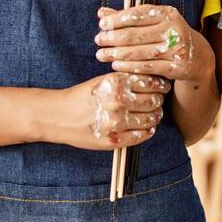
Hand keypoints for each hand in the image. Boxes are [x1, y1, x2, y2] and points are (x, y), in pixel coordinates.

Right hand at [44, 72, 170, 150]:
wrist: (58, 116)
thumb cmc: (82, 96)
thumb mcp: (104, 80)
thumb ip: (128, 80)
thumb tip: (157, 82)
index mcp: (116, 82)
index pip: (152, 83)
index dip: (161, 86)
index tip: (163, 88)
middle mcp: (118, 101)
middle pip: (154, 101)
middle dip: (158, 101)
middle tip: (157, 101)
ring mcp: (116, 123)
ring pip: (151, 119)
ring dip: (155, 117)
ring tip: (153, 114)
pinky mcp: (114, 140)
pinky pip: (141, 136)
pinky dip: (148, 131)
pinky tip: (147, 127)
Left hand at [94, 5, 213, 83]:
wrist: (197, 55)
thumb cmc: (168, 34)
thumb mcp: (153, 22)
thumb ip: (128, 17)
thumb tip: (101, 12)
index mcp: (168, 13)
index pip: (138, 15)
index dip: (118, 20)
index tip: (102, 25)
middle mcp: (174, 29)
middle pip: (135, 34)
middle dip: (113, 38)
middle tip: (98, 41)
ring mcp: (176, 49)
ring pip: (139, 52)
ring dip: (116, 54)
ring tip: (101, 54)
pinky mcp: (176, 67)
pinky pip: (147, 67)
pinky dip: (129, 66)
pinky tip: (115, 65)